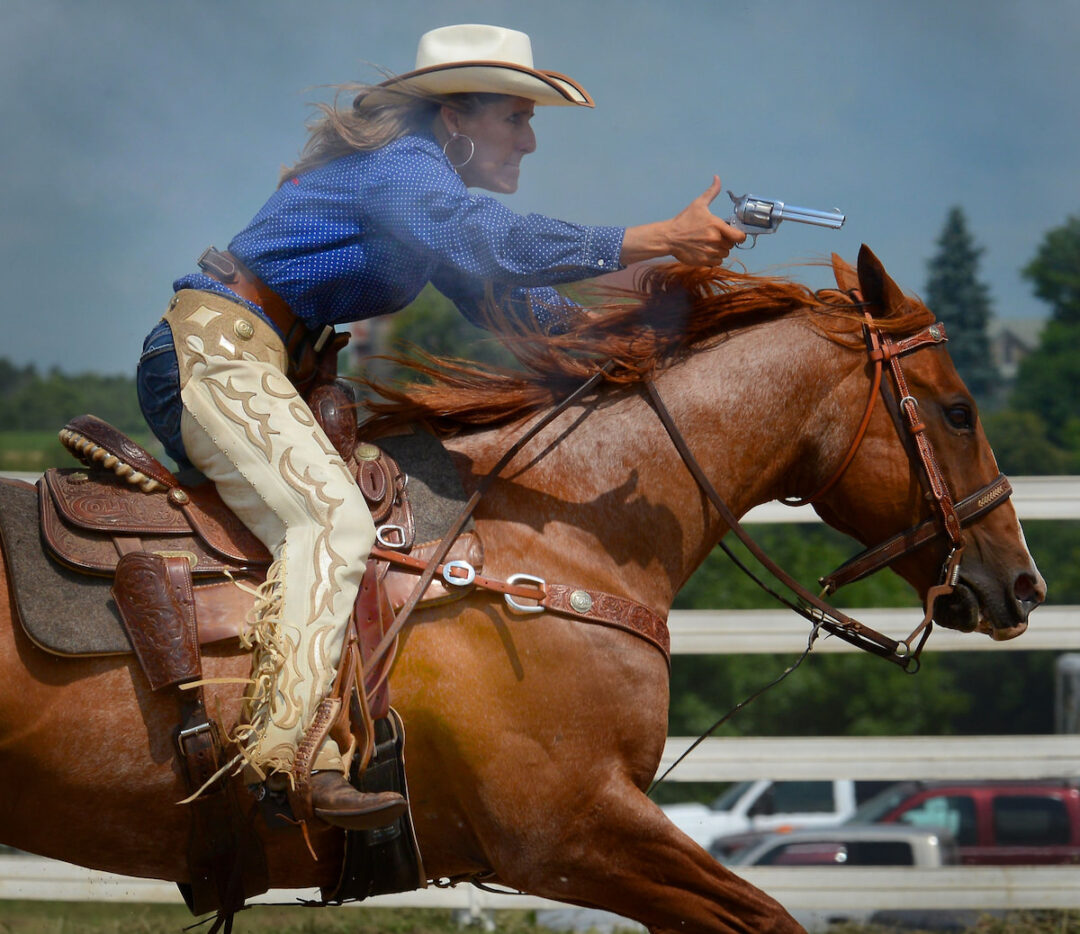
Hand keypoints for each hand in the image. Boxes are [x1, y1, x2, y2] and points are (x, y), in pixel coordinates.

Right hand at [619, 175, 746, 266]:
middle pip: (731, 245)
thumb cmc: (684, 221)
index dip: (739, 236)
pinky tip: (706, 251)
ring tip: (710, 244)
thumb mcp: (698, 204)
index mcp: (717, 225)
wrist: (669, 237)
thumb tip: (717, 178)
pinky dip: (714, 258)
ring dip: (720, 250)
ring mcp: (710, 251)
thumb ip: (711, 192)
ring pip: (724, 254)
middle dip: (726, 242)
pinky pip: (717, 262)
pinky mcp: (704, 261)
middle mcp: (715, 240)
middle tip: (716, 237)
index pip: (739, 236)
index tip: (733, 234)